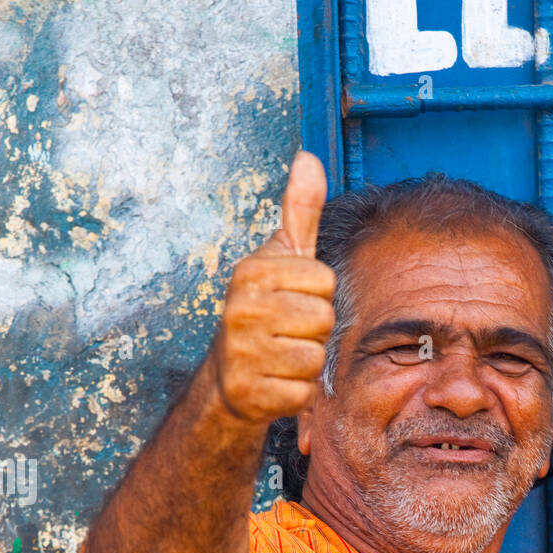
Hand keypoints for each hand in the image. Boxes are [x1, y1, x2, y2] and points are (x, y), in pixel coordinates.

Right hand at [209, 150, 335, 425]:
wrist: (228, 380)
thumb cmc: (263, 312)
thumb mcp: (281, 259)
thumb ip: (299, 212)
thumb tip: (309, 157)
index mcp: (252, 273)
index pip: (324, 281)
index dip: (317, 294)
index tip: (291, 300)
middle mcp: (241, 309)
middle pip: (323, 318)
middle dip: (314, 331)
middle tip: (287, 333)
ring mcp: (242, 354)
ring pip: (315, 357)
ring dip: (306, 363)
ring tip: (281, 357)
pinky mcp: (250, 394)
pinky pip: (304, 392)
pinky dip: (297, 393)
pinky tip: (276, 383)